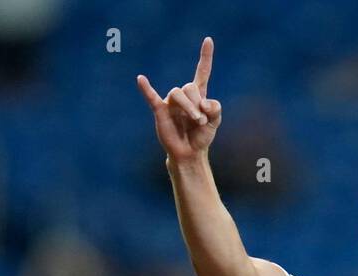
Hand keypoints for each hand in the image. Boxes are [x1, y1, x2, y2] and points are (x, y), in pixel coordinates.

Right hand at [136, 37, 221, 162]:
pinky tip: (141, 79)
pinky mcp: (160, 111)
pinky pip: (152, 97)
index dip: (205, 56)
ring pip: (177, 93)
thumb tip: (204, 103)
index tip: (208, 40)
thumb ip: (215, 108)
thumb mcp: (215, 122)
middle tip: (201, 121)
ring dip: (189, 107)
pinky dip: (146, 88)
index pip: (202, 72)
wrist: (190, 153)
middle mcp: (183, 96)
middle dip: (197, 104)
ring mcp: (170, 103)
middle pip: (189, 87)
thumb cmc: (201, 136)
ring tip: (196, 121)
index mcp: (198, 95)